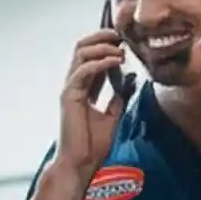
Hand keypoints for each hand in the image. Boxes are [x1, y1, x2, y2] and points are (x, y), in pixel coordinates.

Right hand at [56, 29, 127, 178]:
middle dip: (102, 37)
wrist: (82, 164)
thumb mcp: (113, 116)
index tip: (125, 41)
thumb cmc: (93, 145)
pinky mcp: (69, 96)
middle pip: (82, 48)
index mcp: (84, 88)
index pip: (91, 56)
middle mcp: (75, 84)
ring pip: (81, 53)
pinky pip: (83, 71)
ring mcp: (70, 88)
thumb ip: (119, 97)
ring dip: (102, 47)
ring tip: (120, 50)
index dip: (107, 44)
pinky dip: (99, 62)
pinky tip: (115, 61)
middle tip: (121, 36)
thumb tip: (130, 80)